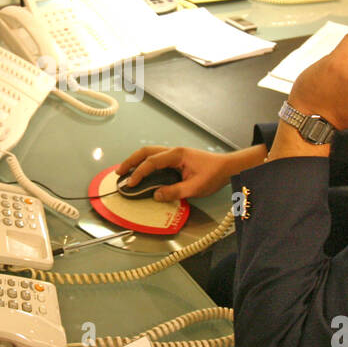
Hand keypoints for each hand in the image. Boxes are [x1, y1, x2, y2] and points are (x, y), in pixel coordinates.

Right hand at [114, 144, 262, 201]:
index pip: (152, 162)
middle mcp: (173, 151)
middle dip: (131, 161)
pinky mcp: (177, 159)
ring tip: (126, 172)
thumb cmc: (214, 175)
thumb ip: (174, 192)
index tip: (130, 183)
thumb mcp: (195, 188)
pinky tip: (142, 173)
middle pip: (146, 152)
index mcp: (177, 155)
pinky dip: (145, 164)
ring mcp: (175, 154)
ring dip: (137, 161)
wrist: (228, 167)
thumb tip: (156, 195)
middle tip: (119, 172)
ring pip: (150, 153)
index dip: (139, 173)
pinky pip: (156, 159)